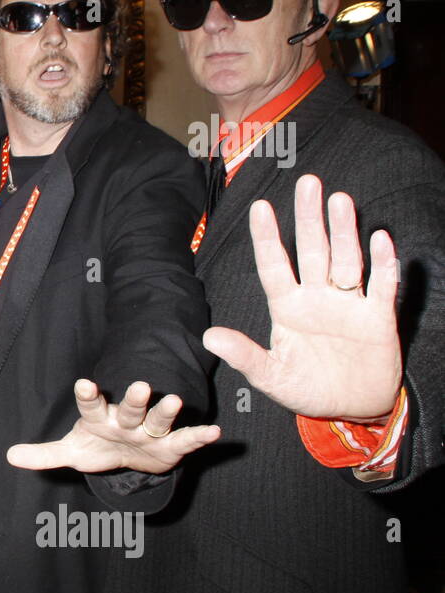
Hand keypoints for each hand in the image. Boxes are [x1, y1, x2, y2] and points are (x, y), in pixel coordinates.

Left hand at [7, 379, 219, 474]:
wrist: (132, 456)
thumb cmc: (100, 446)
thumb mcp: (73, 452)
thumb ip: (45, 454)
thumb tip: (10, 455)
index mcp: (100, 419)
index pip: (91, 405)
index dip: (88, 396)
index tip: (84, 383)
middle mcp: (126, 420)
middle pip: (131, 408)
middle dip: (136, 398)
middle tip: (141, 385)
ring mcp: (149, 431)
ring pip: (159, 419)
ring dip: (166, 411)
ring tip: (178, 400)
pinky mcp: (171, 446)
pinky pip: (186, 440)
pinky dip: (200, 437)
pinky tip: (215, 433)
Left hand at [203, 175, 400, 421]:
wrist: (352, 409)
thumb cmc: (306, 389)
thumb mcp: (271, 377)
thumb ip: (245, 356)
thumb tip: (208, 337)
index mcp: (287, 308)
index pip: (274, 266)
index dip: (267, 238)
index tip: (259, 206)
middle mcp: (317, 298)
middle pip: (312, 251)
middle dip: (309, 218)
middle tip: (307, 182)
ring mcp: (349, 304)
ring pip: (346, 259)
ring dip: (344, 231)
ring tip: (340, 199)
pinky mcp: (378, 317)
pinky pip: (382, 285)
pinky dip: (384, 264)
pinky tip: (380, 238)